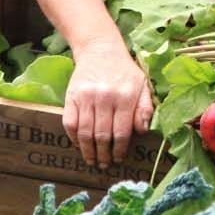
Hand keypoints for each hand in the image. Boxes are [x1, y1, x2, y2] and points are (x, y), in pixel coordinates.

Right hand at [64, 39, 152, 170]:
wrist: (100, 49)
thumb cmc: (124, 71)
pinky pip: (69, 123)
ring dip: (88, 151)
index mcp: (125, 97)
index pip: (122, 132)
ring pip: (85, 132)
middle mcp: (105, 98)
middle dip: (104, 155)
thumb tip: (143, 131)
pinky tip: (79, 145)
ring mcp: (86, 97)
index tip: (119, 159)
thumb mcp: (143, 85)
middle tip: (104, 165)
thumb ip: (145, 108)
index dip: (120, 150)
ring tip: (92, 160)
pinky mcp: (71, 96)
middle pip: (103, 135)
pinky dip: (73, 138)